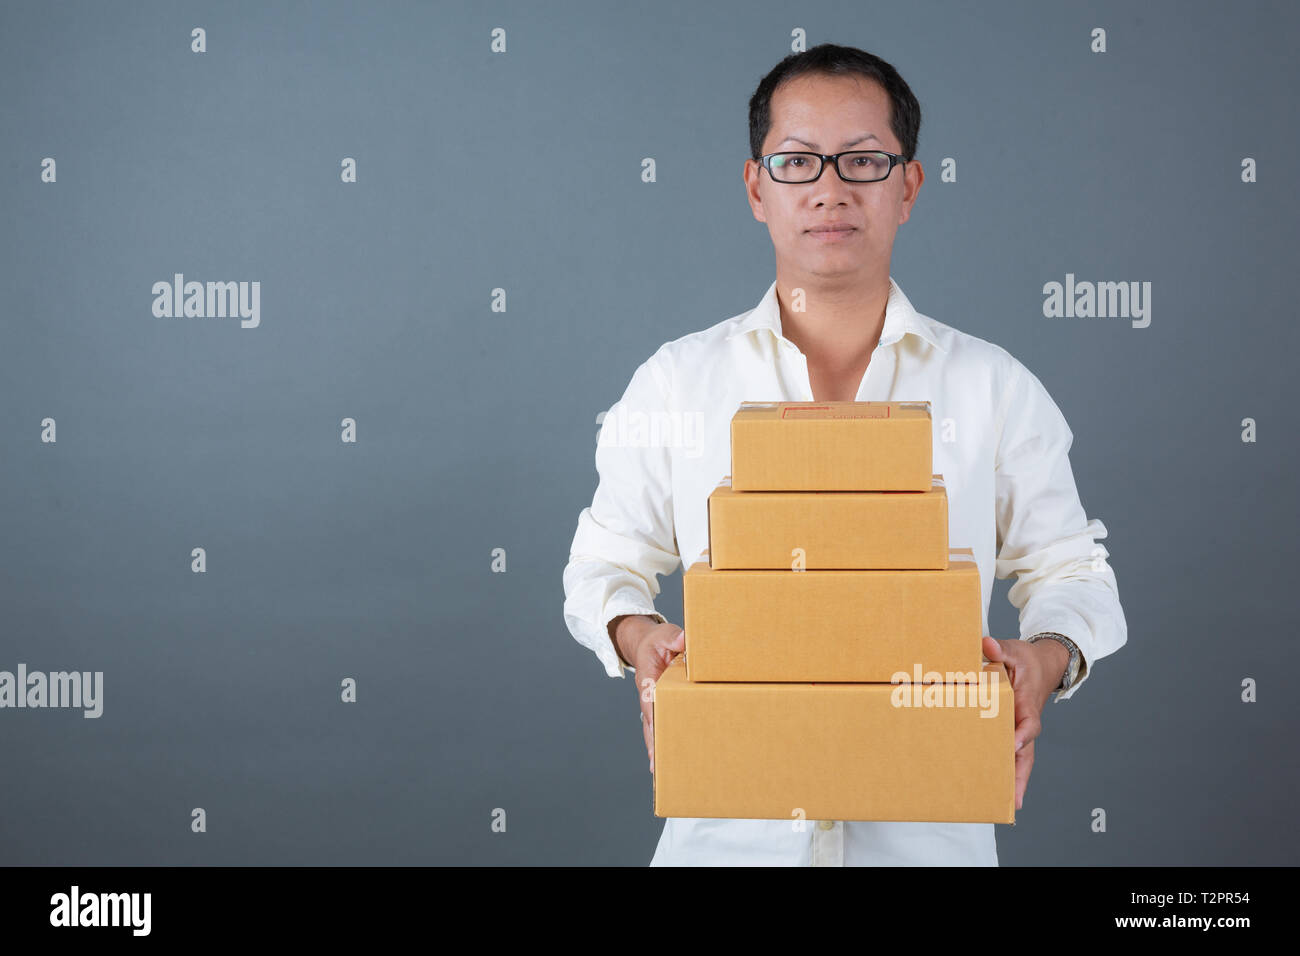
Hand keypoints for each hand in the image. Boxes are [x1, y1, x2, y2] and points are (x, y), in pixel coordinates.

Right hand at [614, 617, 685, 772]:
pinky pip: (661, 725)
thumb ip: (674, 637)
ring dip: (656, 748)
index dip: (653, 718)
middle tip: (657, 766)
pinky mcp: (660, 707)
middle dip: (652, 744)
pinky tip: (670, 758)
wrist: (646, 644)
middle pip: (648, 723)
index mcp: (647, 678)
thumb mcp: (665, 635)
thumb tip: (684, 638)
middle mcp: (647, 695)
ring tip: (661, 772)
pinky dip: (663, 741)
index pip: (649, 701)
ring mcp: (652, 703)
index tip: (656, 734)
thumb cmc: (657, 641)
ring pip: (653, 729)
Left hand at [981, 635, 1068, 810]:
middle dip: (1020, 775)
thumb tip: (987, 645)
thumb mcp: (1015, 649)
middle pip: (1026, 753)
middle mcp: (1026, 722)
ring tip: (1007, 805)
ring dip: (1014, 781)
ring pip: (1020, 759)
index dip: (1022, 734)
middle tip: (1014, 799)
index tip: (1013, 743)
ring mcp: (1020, 730)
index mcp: (1026, 704)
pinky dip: (1006, 770)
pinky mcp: (1013, 732)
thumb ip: (1001, 649)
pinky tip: (997, 789)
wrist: (1043, 665)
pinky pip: (1011, 754)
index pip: (1028, 723)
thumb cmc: (1027, 660)